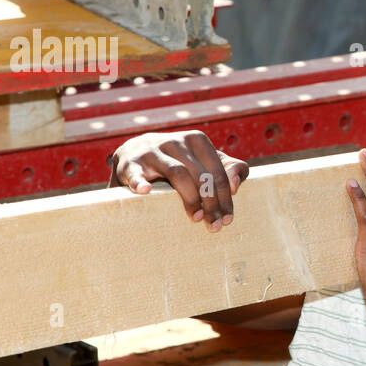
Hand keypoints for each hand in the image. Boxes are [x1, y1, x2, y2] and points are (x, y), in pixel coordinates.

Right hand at [107, 130, 248, 230]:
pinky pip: (136, 172)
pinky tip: (146, 191)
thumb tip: (235, 185)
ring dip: (189, 198)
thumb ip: (229, 168)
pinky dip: (140, 181)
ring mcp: (151, 151)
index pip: (217, 170)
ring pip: (177, 173)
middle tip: (214, 225)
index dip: (225, 196)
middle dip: (211, 202)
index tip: (227, 219)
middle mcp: (175, 141)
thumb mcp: (204, 161)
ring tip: (196, 218)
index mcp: (196, 140)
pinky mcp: (129, 163)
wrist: (133, 153)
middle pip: (200, 174)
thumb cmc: (178, 162)